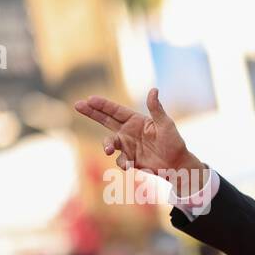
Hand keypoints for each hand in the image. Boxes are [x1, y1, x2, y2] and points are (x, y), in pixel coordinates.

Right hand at [74, 89, 204, 196]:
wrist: (177, 164)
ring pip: (109, 143)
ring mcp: (127, 146)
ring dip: (106, 145)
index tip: (89, 99)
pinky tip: (131, 165)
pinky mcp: (130, 160)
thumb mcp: (166, 124)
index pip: (115, 110)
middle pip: (105, 120)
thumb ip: (156, 109)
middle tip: (77, 105)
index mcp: (136, 120)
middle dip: (91, 113)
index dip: (102, 105)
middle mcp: (128, 132)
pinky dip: (123, 162)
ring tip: (108, 150)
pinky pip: (120, 160)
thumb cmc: (174, 142)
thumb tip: (153, 90)